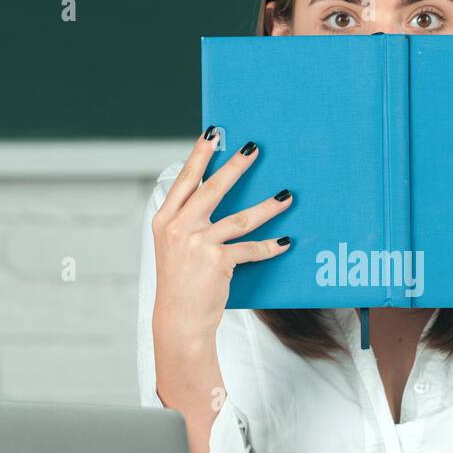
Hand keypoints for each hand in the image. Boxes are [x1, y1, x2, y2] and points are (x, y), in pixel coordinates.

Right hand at [151, 128, 292, 344]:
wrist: (178, 318)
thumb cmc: (179, 283)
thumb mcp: (172, 246)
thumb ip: (186, 220)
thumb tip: (211, 193)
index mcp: (165, 219)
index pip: (185, 180)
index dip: (200, 155)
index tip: (214, 134)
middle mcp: (178, 228)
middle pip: (213, 189)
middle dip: (236, 166)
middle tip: (254, 148)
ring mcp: (197, 244)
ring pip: (240, 218)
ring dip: (267, 207)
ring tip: (287, 197)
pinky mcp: (216, 262)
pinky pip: (251, 249)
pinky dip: (270, 246)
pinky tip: (285, 241)